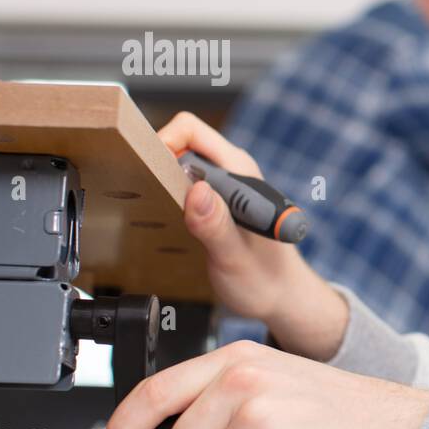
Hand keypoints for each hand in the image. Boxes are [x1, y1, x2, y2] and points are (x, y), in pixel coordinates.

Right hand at [157, 111, 348, 359]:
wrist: (283, 297)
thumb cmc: (265, 280)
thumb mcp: (234, 258)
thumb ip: (215, 226)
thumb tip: (196, 190)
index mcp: (241, 173)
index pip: (192, 131)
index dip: (164, 140)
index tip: (147, 169)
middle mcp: (234, 172)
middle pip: (182, 140)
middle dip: (158, 157)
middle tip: (145, 191)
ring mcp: (226, 185)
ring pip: (181, 160)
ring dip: (162, 175)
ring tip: (153, 203)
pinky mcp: (218, 201)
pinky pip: (186, 181)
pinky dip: (169, 190)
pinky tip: (166, 215)